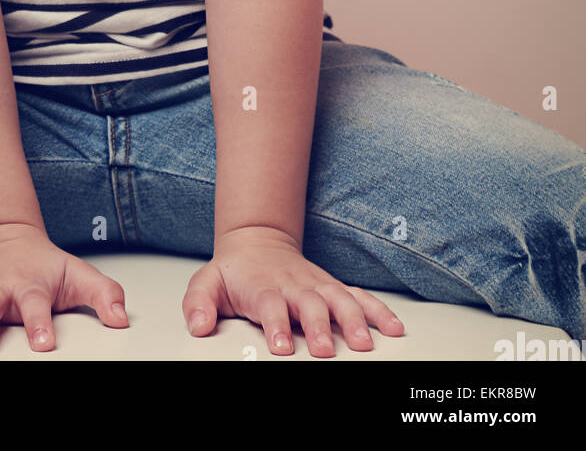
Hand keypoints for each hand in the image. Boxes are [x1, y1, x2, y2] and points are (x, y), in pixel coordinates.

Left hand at [182, 226, 405, 355]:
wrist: (257, 241)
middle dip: (319, 327)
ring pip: (340, 300)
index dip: (277, 325)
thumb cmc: (235, 271)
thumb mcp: (207, 282)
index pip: (270, 305)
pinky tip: (394, 328)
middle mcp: (295, 286)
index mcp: (264, 287)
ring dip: (354, 320)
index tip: (282, 346)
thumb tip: (198, 328)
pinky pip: (361, 298)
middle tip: (325, 350)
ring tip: (364, 344)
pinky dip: (379, 311)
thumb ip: (199, 303)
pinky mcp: (333, 288)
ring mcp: (317, 287)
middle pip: (310, 304)